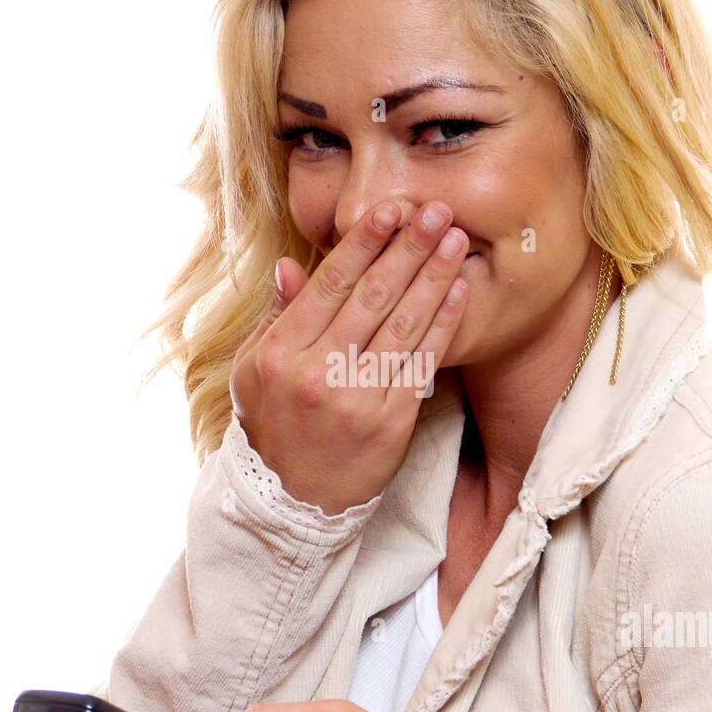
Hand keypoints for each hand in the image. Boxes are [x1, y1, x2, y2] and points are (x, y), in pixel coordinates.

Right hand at [228, 200, 469, 513]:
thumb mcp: (254, 372)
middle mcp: (317, 373)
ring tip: (456, 240)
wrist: (292, 503)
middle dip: (408, 248)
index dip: (362, 244)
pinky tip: (458, 292)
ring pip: (402, 324)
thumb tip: (291, 266)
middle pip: (371, 297)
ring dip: (434, 276)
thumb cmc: (273, 427)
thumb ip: (277, 318)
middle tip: (436, 209)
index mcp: (280, 353)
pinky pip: (422, 363)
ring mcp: (355, 399)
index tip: (389, 210)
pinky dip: (442, 324)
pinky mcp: (390, 423)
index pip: (328, 285)